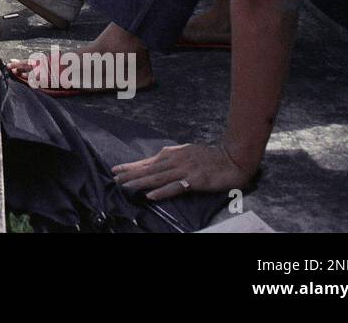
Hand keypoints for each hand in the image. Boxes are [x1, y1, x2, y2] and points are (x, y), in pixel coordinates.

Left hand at [112, 143, 252, 200]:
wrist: (234, 158)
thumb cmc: (211, 157)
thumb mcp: (188, 152)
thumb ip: (173, 158)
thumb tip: (157, 162)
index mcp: (173, 153)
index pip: (148, 161)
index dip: (132, 166)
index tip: (116, 169)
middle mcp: (176, 160)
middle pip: (149, 168)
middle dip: (130, 173)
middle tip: (114, 177)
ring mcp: (185, 169)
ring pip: (158, 177)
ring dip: (140, 182)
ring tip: (125, 186)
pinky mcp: (195, 180)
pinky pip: (176, 187)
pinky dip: (162, 191)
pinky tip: (151, 195)